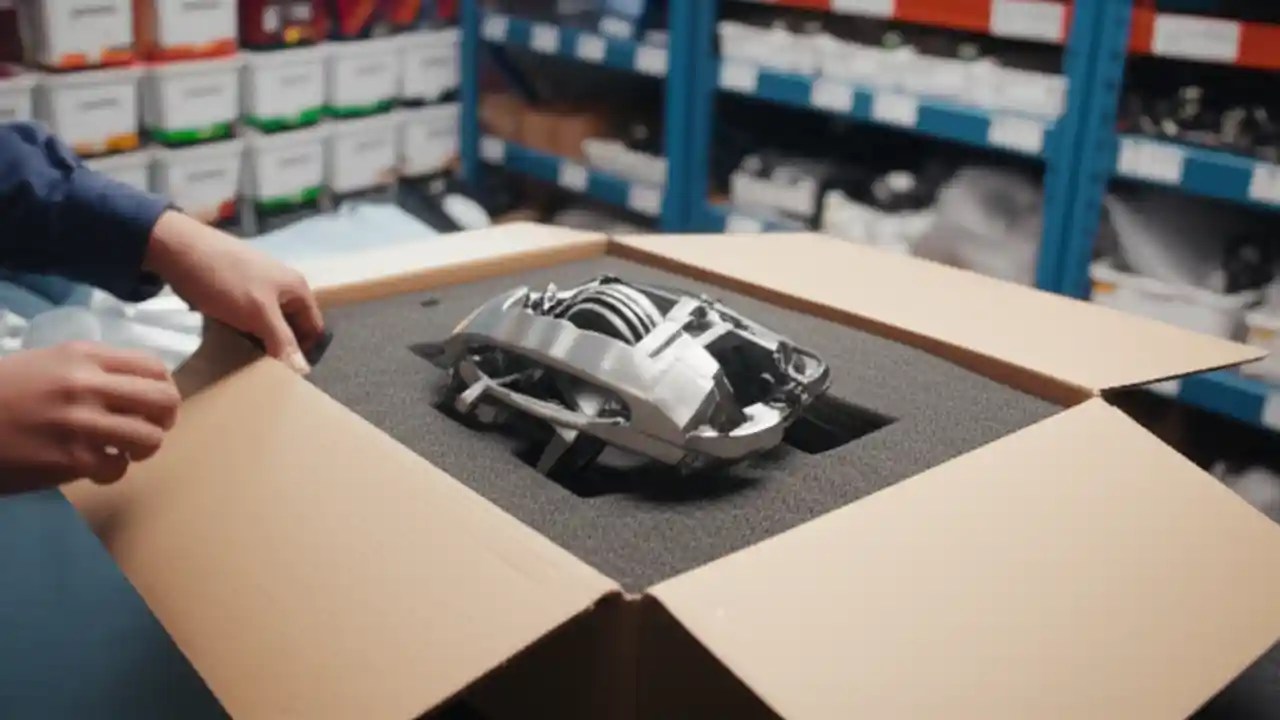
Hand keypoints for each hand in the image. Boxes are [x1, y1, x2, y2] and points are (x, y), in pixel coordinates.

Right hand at [0, 342, 179, 494]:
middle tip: (148, 429)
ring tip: (121, 450)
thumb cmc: (1, 391)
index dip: (163, 388)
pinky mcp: (70, 459)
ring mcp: (81, 423)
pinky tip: (92, 466)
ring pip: (150, 438)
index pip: (154, 367)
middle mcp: (88, 385)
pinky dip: (111, 471)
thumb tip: (139, 389)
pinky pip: (117, 468)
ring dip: (141, 448)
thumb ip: (94, 370)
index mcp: (84, 356)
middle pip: (164, 400)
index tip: (153, 403)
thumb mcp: (48, 363)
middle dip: (164, 419)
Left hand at [145, 211, 323, 373]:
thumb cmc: (224, 280)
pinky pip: (246, 317)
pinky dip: (241, 330)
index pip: (314, 328)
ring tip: (243, 359)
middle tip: (262, 370)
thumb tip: (303, 371)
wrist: (177, 249)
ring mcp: (257, 286)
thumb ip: (282, 342)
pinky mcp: (235, 289)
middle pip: (291, 327)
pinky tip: (228, 340)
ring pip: (267, 323)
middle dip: (279, 348)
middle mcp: (281, 286)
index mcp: (296, 288)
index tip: (284, 373)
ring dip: (258, 341)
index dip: (304, 351)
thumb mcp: (258, 314)